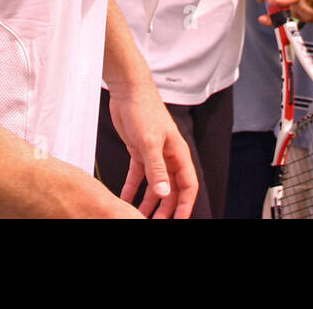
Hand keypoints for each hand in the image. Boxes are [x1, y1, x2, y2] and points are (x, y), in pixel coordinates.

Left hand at [107, 86, 198, 217]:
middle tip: (154, 222)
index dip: (185, 205)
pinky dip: (132, 188)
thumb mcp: (150, 142)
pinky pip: (138, 176)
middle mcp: (168, 156)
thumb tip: (165, 194)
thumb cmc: (144, 110)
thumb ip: (157, 169)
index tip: (178, 220)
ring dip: (149, 201)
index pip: (188, 185)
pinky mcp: (138, 151)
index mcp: (178, 154)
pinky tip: (124, 198)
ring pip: (155, 185)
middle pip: (171, 189)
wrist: (128, 91)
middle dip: (165, 208)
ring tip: (139, 215)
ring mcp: (154, 154)